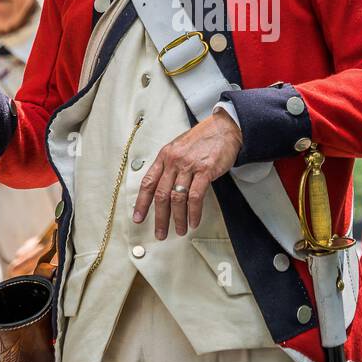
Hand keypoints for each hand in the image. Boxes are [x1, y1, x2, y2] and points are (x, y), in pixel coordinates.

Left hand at [132, 110, 242, 238]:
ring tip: (180, 230)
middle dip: (160, 218)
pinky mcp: (205, 171)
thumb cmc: (202, 139)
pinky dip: (193, 212)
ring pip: (177, 198)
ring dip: (177, 218)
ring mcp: (189, 166)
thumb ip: (169, 166)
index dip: (142, 203)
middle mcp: (174, 161)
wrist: (223, 128)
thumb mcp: (178, 148)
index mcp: (164, 156)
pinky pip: (195, 197)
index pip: (148, 183)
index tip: (138, 218)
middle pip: (161, 195)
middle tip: (160, 233)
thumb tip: (161, 188)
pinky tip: (194, 221)